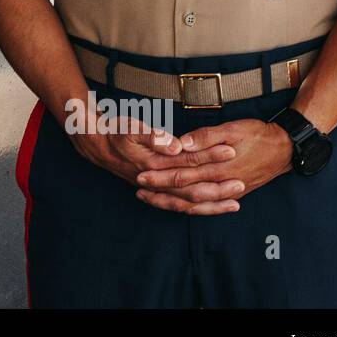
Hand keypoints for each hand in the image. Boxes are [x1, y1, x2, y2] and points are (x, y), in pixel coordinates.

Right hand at [69, 113, 240, 215]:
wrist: (95, 145)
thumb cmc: (114, 132)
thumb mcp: (129, 128)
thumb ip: (152, 136)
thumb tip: (175, 144)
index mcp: (153, 164)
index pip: (187, 162)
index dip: (210, 156)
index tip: (231, 149)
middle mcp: (157, 180)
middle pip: (192, 189)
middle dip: (218, 187)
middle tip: (241, 183)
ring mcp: (157, 188)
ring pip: (188, 202)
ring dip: (212, 203)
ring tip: (235, 202)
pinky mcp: (158, 190)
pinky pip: (180, 205)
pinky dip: (198, 208)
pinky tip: (213, 207)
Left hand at [133, 119, 292, 213]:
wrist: (285, 149)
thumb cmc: (258, 134)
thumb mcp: (233, 129)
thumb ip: (207, 137)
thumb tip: (183, 143)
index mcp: (218, 166)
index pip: (183, 172)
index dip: (161, 173)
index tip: (141, 172)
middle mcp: (221, 183)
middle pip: (184, 189)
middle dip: (160, 189)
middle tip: (138, 187)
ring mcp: (227, 191)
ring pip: (194, 202)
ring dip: (170, 201)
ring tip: (149, 198)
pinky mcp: (233, 193)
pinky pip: (207, 206)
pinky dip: (190, 207)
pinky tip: (176, 206)